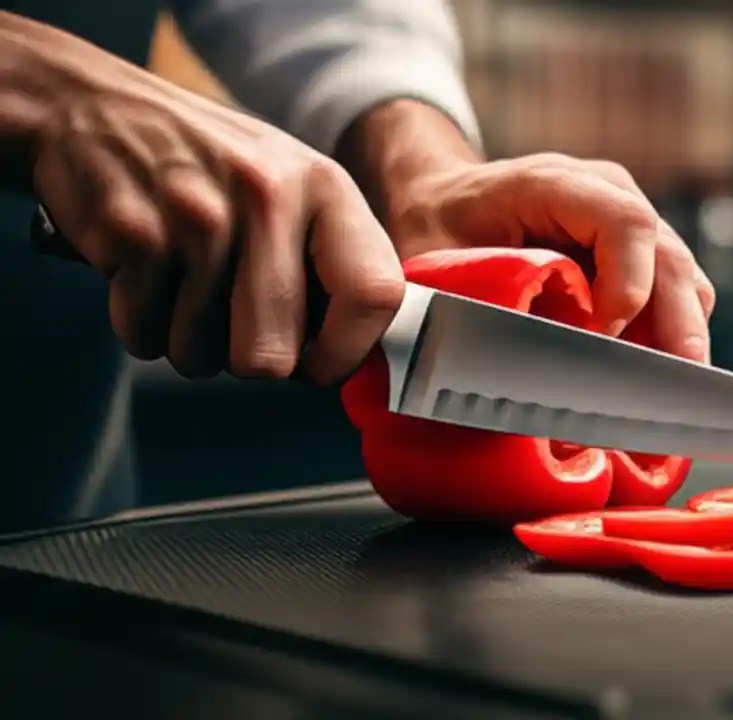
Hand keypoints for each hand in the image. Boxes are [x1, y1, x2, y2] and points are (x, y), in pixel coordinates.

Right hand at [26, 54, 403, 383]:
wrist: (89, 107)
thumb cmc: (206, 165)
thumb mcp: (289, 186)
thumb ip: (331, 260)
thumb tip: (358, 353)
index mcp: (325, 187)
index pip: (374, 293)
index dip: (347, 352)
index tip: (320, 365)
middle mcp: (268, 196)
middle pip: (273, 355)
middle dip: (247, 358)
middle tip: (230, 318)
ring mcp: (198, 215)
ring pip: (203, 356)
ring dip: (187, 339)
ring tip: (181, 280)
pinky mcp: (134, 234)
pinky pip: (146, 337)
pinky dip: (140, 323)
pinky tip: (142, 273)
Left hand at [339, 101, 715, 362]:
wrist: (441, 196)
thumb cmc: (436, 227)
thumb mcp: (436, 263)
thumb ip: (469, 303)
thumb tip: (506, 371)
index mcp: (554, 183)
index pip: (625, 224)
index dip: (627, 287)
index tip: (600, 341)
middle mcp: (605, 191)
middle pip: (668, 256)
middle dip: (678, 326)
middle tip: (676, 386)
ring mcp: (626, 217)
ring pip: (681, 276)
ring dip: (679, 335)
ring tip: (666, 393)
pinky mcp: (635, 249)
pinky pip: (670, 291)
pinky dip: (666, 334)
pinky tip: (649, 377)